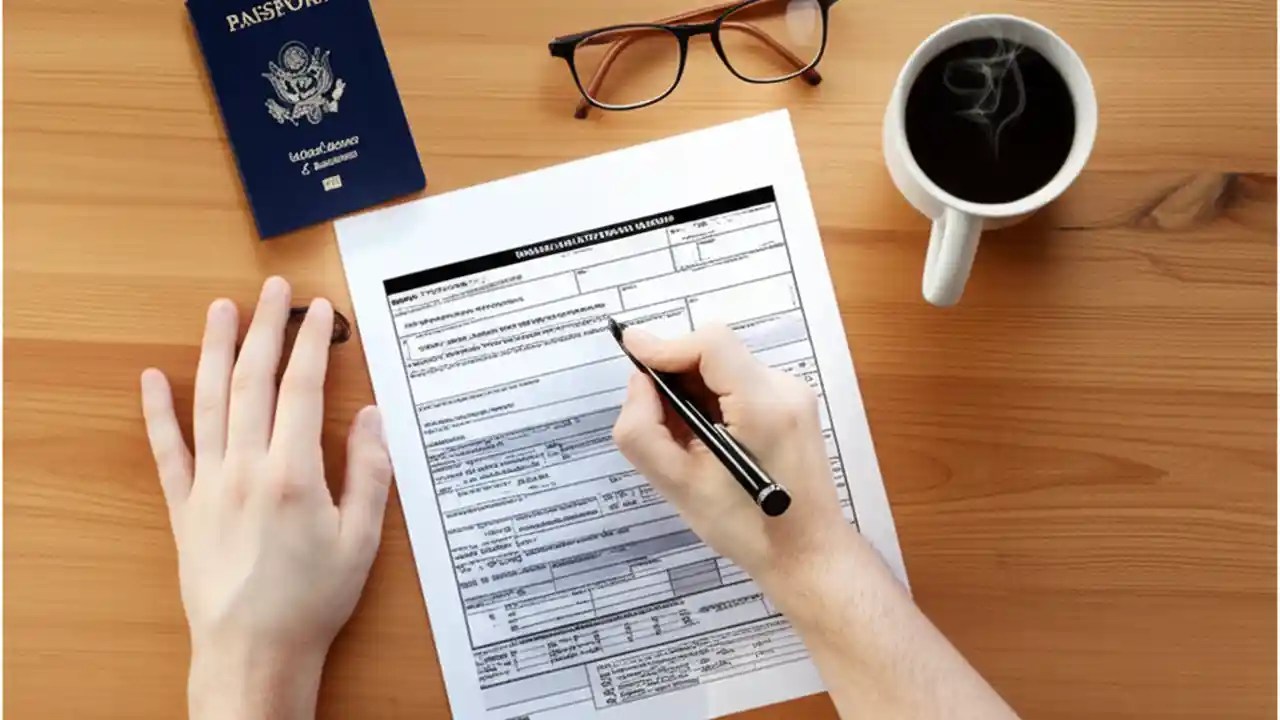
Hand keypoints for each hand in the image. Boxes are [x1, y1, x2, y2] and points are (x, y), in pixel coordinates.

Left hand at [139, 277, 392, 719]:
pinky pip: (168, 452)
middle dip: (265, 329)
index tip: (317, 311)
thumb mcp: (362, 539)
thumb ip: (369, 472)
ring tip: (221, 310)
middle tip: (273, 291)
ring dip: (215, 351)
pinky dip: (158, 413)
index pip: (300, 389)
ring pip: (208, 403)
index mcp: (293, 474)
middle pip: (252, 382)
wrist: (254, 652)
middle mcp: (245, 469)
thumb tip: (371, 417)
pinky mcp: (184, 509)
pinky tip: (152, 380)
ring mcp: (209, 486)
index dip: (310, 343)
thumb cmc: (313, 601)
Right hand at [611, 324, 855, 597]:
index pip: (711, 344)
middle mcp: (783, 390)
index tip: (630, 352)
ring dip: (694, 388)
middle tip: (653, 413)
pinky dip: (714, 399)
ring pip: (726, 366)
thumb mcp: (678, 485)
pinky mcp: (793, 405)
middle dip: (676, 372)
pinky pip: (741, 382)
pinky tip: (707, 440)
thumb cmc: (746, 528)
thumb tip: (639, 382)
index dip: (666, 345)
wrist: (806, 553)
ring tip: (682, 437)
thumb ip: (643, 430)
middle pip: (716, 352)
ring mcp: (793, 395)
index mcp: (762, 407)